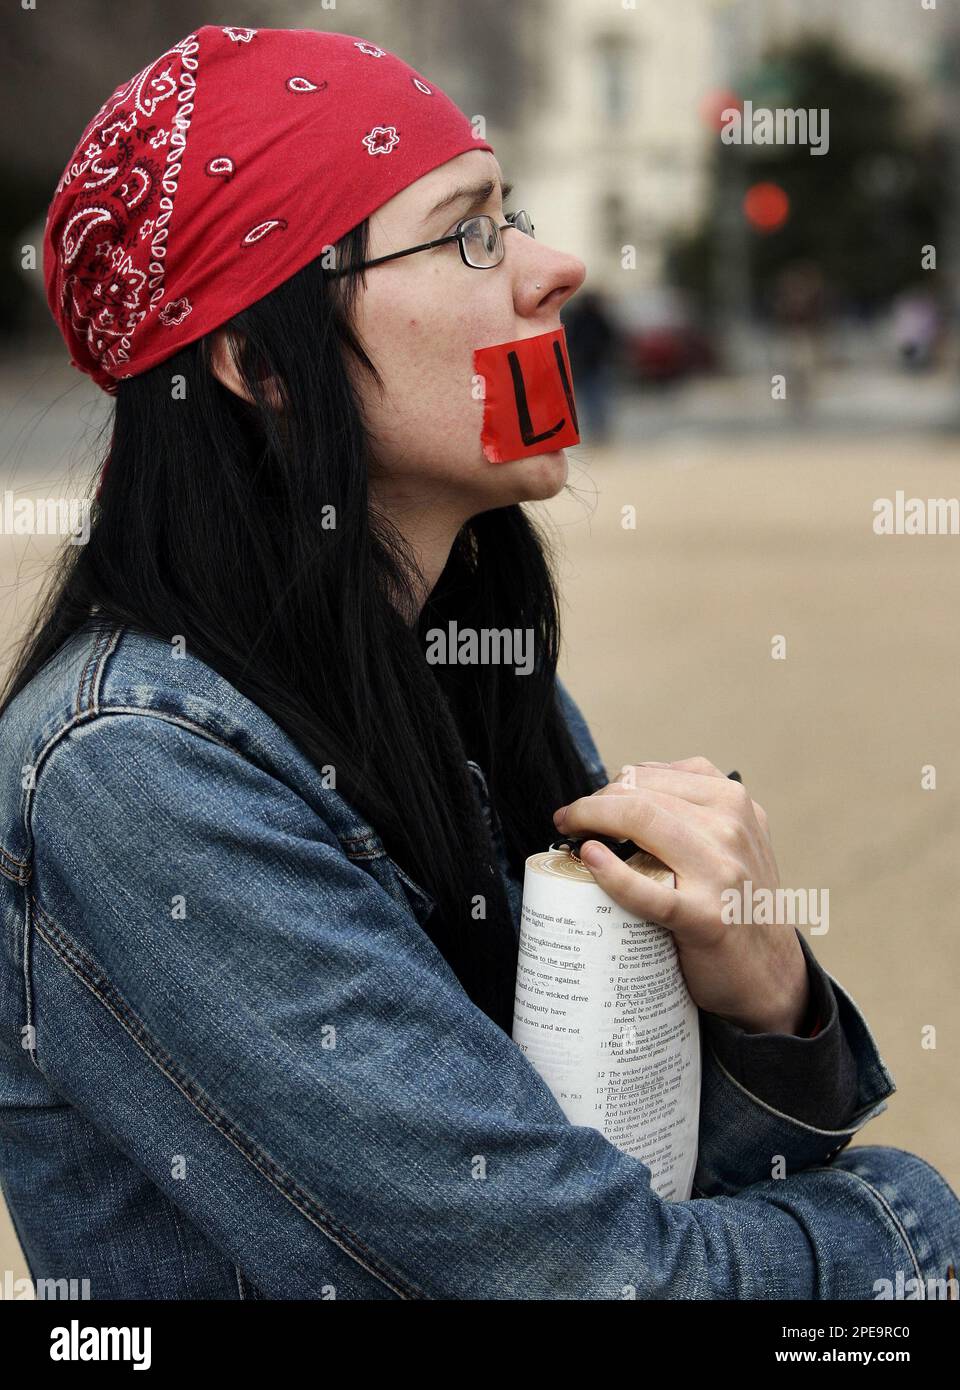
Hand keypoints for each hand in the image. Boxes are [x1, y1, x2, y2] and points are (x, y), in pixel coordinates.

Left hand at [553, 757, 809, 1034]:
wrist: (769, 971)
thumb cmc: (734, 901)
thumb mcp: (731, 839)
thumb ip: (693, 809)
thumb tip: (621, 789)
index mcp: (733, 801)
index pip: (654, 775)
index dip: (609, 784)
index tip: (588, 801)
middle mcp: (731, 828)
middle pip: (640, 794)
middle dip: (592, 801)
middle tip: (569, 820)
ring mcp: (720, 872)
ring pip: (641, 821)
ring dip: (591, 820)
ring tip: (571, 834)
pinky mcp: (705, 918)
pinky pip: (647, 889)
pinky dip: (612, 873)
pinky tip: (590, 860)